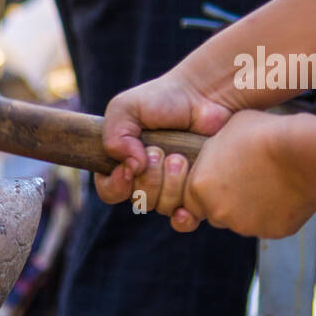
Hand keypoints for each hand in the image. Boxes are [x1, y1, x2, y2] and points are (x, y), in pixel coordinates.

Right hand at [94, 68, 234, 204]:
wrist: (206, 95)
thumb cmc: (163, 98)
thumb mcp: (125, 107)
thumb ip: (115, 135)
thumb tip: (131, 167)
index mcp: (123, 164)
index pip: (109, 191)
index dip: (116, 186)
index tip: (128, 169)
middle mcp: (146, 180)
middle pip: (139, 201)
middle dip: (150, 178)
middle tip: (160, 152)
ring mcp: (173, 187)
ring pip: (163, 206)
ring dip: (171, 183)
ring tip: (180, 157)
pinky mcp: (198, 192)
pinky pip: (186, 220)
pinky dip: (184, 218)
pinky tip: (186, 209)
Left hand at [145, 109, 315, 238]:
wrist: (302, 149)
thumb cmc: (263, 132)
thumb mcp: (226, 132)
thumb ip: (214, 154)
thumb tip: (217, 157)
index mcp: (199, 186)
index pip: (192, 201)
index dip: (210, 190)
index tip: (227, 178)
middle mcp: (217, 211)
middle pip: (218, 214)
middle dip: (230, 203)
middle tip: (252, 180)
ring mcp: (245, 225)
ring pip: (244, 222)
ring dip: (254, 209)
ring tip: (274, 183)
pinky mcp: (272, 232)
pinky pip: (272, 225)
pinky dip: (279, 214)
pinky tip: (290, 192)